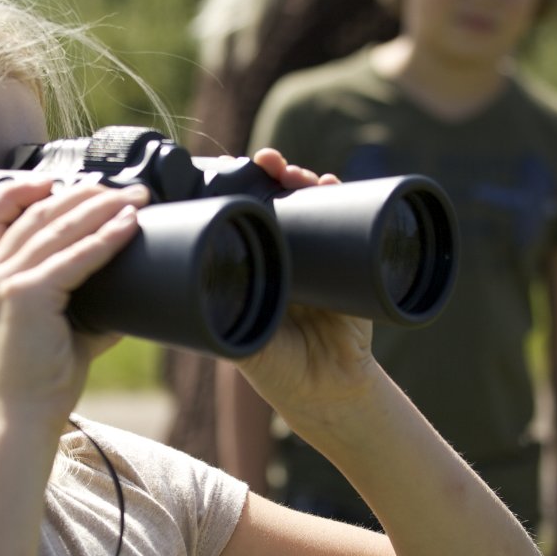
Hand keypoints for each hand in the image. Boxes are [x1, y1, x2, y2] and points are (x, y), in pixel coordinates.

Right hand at [0, 177, 144, 434]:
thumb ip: (84, 313)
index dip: (19, 190)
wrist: (15, 424)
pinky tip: (129, 226)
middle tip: (126, 190)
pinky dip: (106, 238)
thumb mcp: (54, 337)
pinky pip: (74, 257)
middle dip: (84, 195)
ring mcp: (2, 283)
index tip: (55, 180)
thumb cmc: (34, 388)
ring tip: (137, 199)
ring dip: (102, 208)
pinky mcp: (26, 297)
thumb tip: (129, 302)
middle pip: (35, 214)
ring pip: (57, 228)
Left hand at [230, 149, 380, 422]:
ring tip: (298, 174)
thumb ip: (231, 318)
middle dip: (273, 175)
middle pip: (278, 200)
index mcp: (255, 267)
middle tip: (268, 163)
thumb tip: (204, 287)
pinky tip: (332, 182)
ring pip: (311, 204)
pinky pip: (349, 222)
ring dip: (304, 180)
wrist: (329, 392)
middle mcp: (285, 255)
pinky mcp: (352, 265)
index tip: (229, 169)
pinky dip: (342, 196)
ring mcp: (319, 257)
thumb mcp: (246, 341)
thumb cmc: (279, 371)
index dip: (238, 189)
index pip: (244, 216)